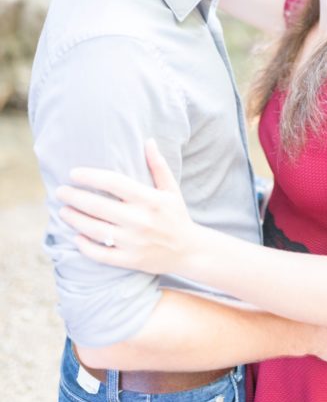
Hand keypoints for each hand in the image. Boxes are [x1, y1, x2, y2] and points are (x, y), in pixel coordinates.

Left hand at [56, 139, 198, 274]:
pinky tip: (76, 237)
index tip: (74, 173)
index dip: (91, 176)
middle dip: (75, 197)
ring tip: (63, 211)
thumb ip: (158, 166)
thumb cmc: (177, 216)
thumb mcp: (171, 190)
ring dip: (75, 219)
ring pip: (95, 230)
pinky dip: (85, 246)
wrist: (189, 251)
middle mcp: (140, 220)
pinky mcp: (129, 260)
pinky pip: (100, 253)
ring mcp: (134, 242)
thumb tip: (149, 141)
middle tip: (61, 191)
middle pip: (98, 206)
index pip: (114, 183)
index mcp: (151, 200)